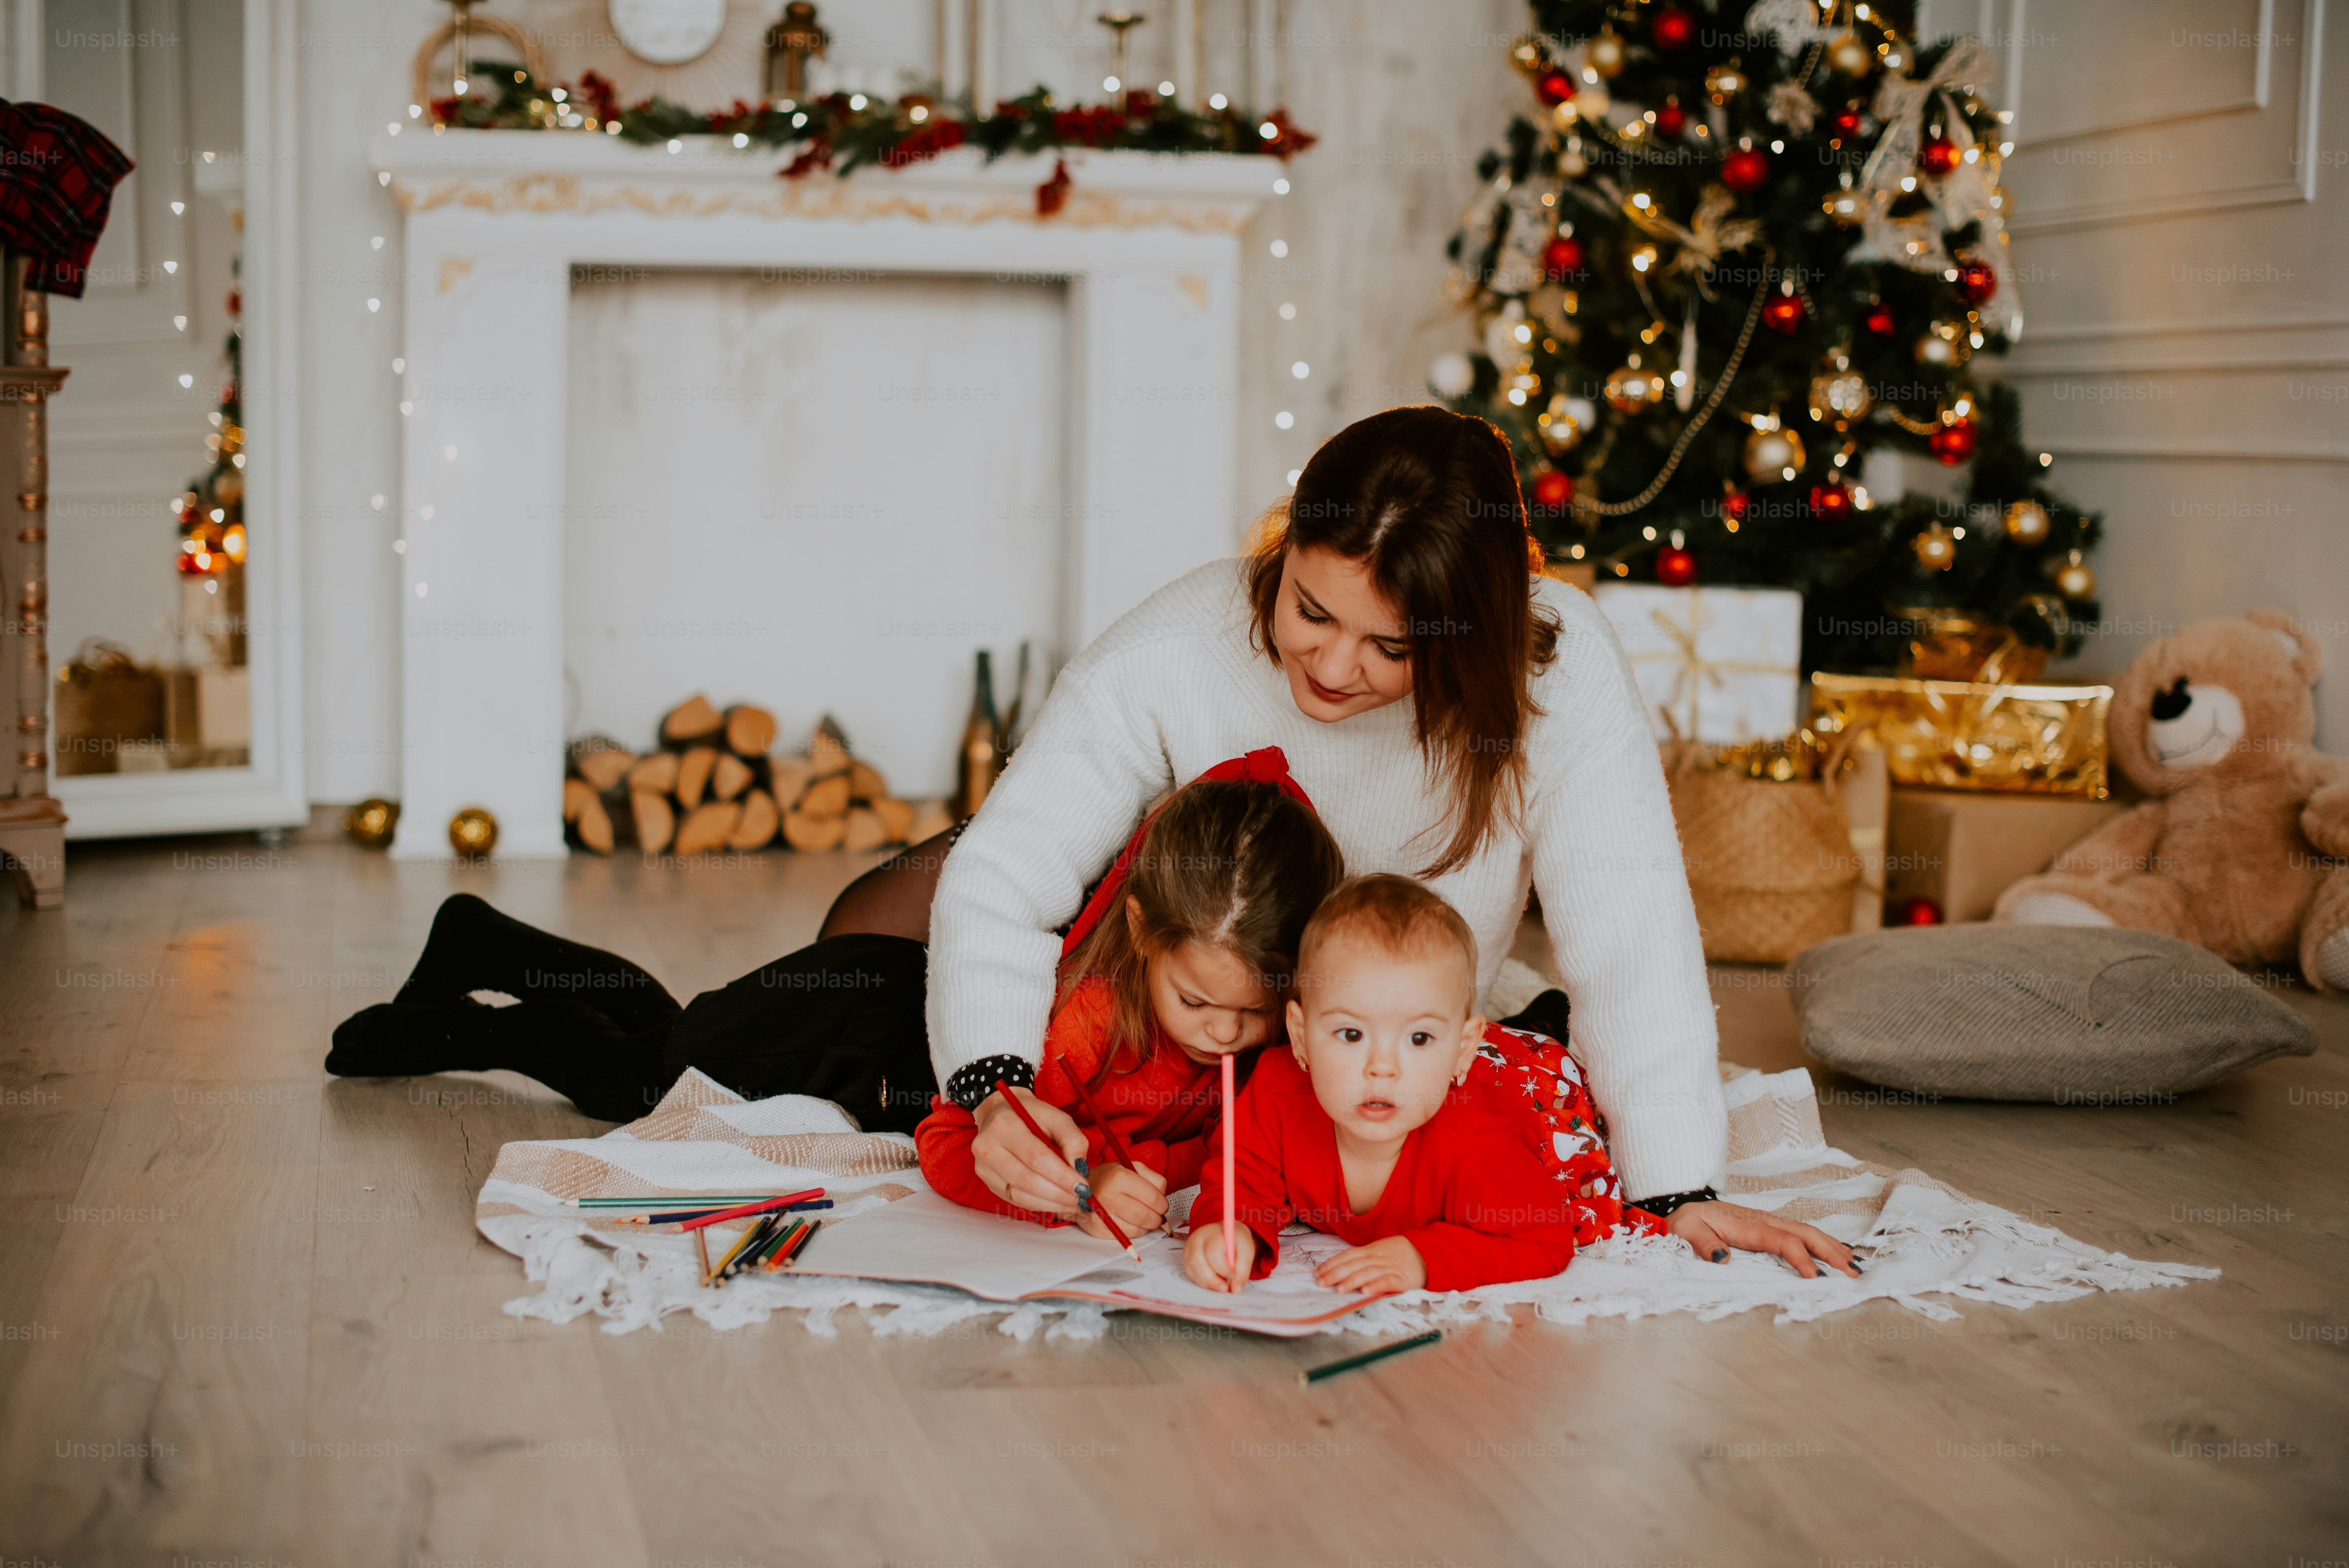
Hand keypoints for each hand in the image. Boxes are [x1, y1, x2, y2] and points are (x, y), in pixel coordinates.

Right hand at [971, 1086, 1087, 1215]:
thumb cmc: (1032, 1115)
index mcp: (1004, 1124)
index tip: (1083, 1186)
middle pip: (1027, 1180)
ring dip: (1051, 1204)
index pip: (1036, 1157)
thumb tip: (1080, 1170)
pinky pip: (1016, 1200)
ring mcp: (983, 1167)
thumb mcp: (1057, 1117)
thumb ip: (1073, 1139)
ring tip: (1074, 1204)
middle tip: (1082, 1199)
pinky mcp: (987, 1182)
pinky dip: (1040, 1205)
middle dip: (1059, 1194)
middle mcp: (987, 1147)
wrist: (1000, 1112)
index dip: (1062, 1176)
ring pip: (1020, 1195)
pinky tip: (1057, 1203)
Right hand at [1073, 1161, 1167, 1242]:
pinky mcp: (1097, 1230)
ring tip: (1144, 1218)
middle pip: (1146, 1216)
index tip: (1162, 1205)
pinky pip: (1126, 1237)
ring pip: (1138, 1229)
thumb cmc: (1110, 1178)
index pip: (1154, 1198)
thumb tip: (1163, 1200)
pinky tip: (1131, 1223)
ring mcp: (1101, 1215)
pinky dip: (1134, 1232)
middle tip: (1157, 1216)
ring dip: (1147, 1226)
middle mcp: (1108, 1196)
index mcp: (1119, 1177)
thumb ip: (1153, 1179)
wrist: (1080, 1189)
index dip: (1163, 1205)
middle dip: (1157, 1218)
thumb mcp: (1132, 1168)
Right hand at [1182, 1221, 1257, 1292]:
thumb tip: (1235, 1289)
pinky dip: (1202, 1281)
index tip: (1233, 1275)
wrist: (1226, 1234)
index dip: (1222, 1268)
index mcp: (1213, 1233)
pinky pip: (1190, 1273)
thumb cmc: (1235, 1242)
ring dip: (1207, 1283)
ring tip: (1221, 1285)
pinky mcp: (1186, 1257)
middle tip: (1225, 1288)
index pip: (1213, 1252)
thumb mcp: (1246, 1251)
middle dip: (1212, 1280)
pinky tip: (1212, 1281)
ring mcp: (1189, 1248)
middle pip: (1198, 1262)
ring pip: (1192, 1270)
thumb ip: (1243, 1270)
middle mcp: (1197, 1239)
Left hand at [1314, 1235, 1425, 1295]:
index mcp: (1371, 1250)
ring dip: (1352, 1281)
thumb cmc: (1400, 1253)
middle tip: (1320, 1283)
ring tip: (1338, 1289)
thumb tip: (1340, 1267)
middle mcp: (1378, 1257)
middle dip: (1335, 1273)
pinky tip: (1366, 1291)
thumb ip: (1362, 1258)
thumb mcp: (1379, 1250)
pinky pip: (1388, 1281)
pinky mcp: (1403, 1278)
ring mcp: (1390, 1267)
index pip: (1347, 1256)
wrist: (1428, 1252)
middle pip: (1353, 1265)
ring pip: (1367, 1273)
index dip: (1331, 1264)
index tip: (1317, 1272)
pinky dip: (1376, 1285)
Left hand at [1666, 1200, 1859, 1278]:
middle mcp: (1764, 1221)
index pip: (1783, 1240)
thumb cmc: (1686, 1222)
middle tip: (1852, 1273)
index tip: (1815, 1278)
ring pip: (1807, 1232)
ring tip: (1854, 1264)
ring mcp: (1769, 1223)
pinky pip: (1800, 1233)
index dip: (1801, 1258)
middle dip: (1831, 1252)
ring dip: (1831, 1247)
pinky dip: (1821, 1242)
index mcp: (1748, 1225)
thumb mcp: (1686, 1230)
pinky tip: (1835, 1252)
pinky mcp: (1769, 1227)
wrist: (1684, 1210)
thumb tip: (1722, 1257)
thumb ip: (1702, 1243)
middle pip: (1805, 1233)